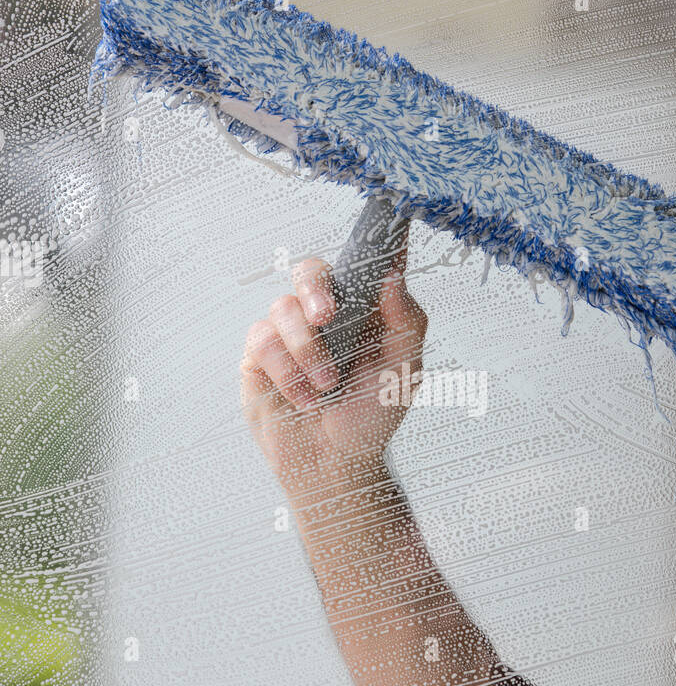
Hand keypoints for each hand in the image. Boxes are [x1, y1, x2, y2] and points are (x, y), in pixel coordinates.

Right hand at [241, 248, 426, 504]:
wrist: (335, 464)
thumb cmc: (371, 417)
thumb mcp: (403, 373)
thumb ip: (406, 324)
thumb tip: (393, 278)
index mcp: (362, 310)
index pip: (363, 264)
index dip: (372, 240)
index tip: (384, 221)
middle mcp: (324, 314)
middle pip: (310, 271)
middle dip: (315, 288)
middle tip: (326, 316)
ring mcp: (290, 333)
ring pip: (284, 308)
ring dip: (307, 350)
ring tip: (326, 386)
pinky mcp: (260, 356)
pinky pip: (263, 341)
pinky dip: (287, 372)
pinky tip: (304, 398)